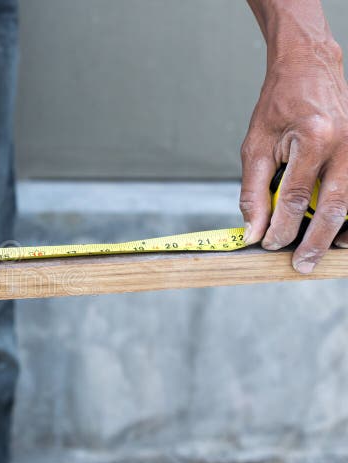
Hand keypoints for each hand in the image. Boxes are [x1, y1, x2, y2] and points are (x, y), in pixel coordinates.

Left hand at [240, 39, 347, 273]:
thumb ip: (253, 191)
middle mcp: (345, 144)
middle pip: (335, 207)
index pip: (296, 198)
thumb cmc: (278, 105)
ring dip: (340, 232)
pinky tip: (341, 231)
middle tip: (302, 266)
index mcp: (314, 139)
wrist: (308, 68)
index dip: (281, 228)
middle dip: (316, 241)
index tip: (268, 245)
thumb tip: (252, 229)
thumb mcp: (256, 146)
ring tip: (323, 252)